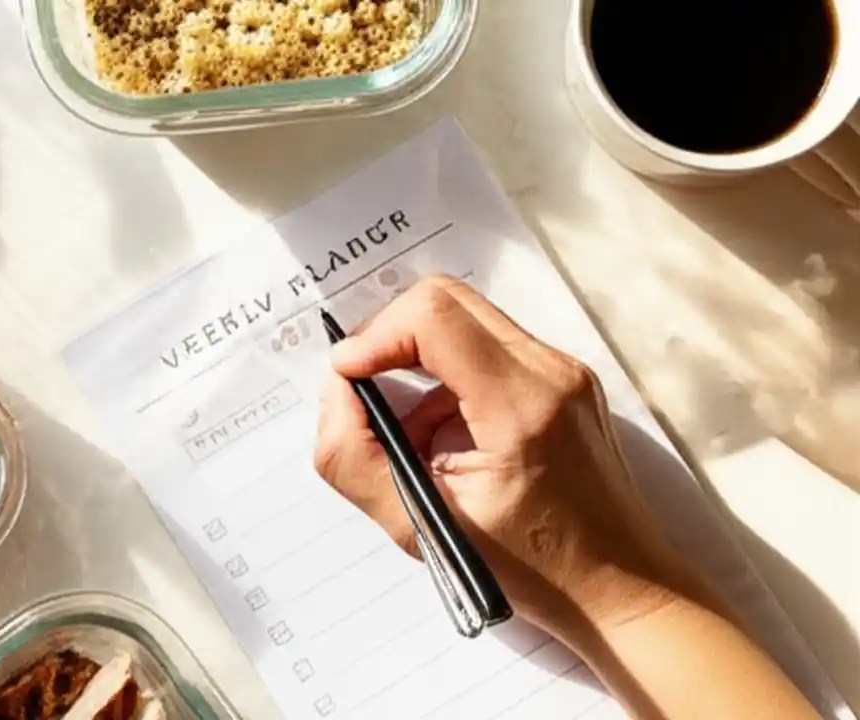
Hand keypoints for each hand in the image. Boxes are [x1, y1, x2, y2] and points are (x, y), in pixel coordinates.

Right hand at [314, 275, 709, 637]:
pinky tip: (441, 436)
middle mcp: (550, 372)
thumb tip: (336, 396)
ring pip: (465, 319)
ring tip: (406, 429)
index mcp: (520, 407)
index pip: (433, 317)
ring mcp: (564, 371)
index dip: (373, 337)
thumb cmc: (534, 570)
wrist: (619, 588)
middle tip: (361, 385)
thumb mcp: (421, 527)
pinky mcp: (565, 380)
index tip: (347, 376)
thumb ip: (355, 458)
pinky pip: (488, 347)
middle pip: (446, 300)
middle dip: (389, 334)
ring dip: (416, 357)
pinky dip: (447, 375)